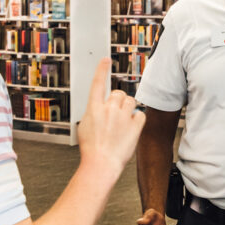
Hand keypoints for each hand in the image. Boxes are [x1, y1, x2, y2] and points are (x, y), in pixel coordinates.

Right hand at [77, 59, 145, 177]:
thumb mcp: (83, 127)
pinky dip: (137, 120)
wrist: (101, 164)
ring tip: (123, 122)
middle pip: (118, 93)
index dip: (102, 70)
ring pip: (131, 101)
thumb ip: (92, 114)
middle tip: (115, 115)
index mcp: (93, 108)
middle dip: (118, 101)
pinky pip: (140, 114)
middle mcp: (109, 109)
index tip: (105, 60)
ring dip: (128, 108)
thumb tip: (98, 109)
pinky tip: (131, 128)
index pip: (98, 83)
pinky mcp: (135, 126)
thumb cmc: (91, 150)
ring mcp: (123, 117)